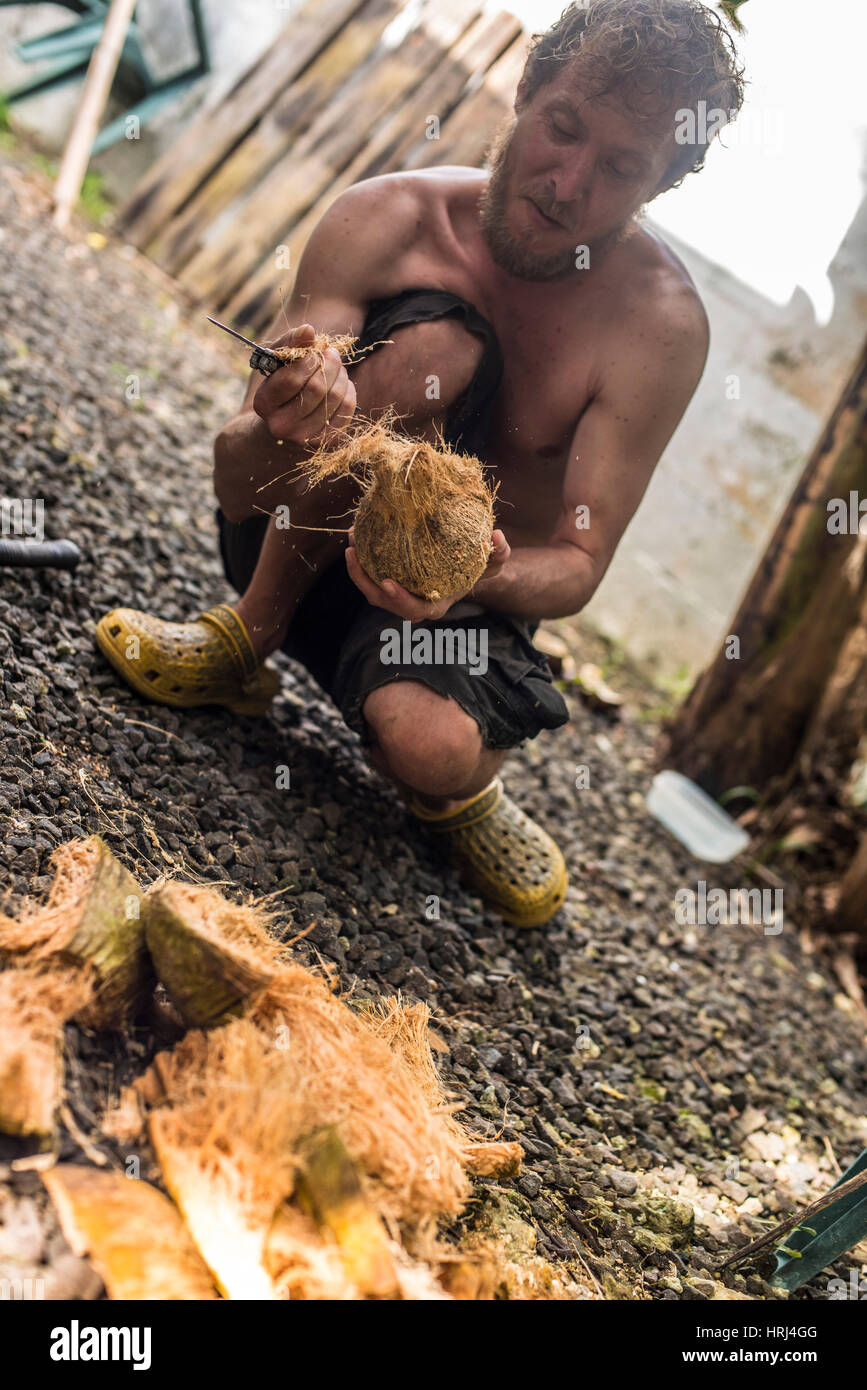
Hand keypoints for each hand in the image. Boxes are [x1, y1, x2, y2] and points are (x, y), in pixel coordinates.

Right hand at [252, 323, 355, 447]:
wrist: (279, 433)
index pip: (292, 379)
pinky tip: (343, 385)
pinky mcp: (325, 443)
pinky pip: (346, 411)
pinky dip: (349, 392)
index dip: (309, 360)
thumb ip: (289, 343)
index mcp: (264, 404)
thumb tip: (308, 329)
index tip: (315, 351)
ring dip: (341, 376)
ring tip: (338, 368)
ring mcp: (304, 438)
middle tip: (332, 355)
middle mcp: (282, 425)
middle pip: (317, 388)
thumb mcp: (276, 365)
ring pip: (334, 398)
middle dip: (329, 365)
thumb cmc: (278, 390)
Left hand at [345, 528, 508, 620]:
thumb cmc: (479, 566)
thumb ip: (499, 552)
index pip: (415, 609)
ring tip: (350, 540)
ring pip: (371, 589)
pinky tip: (357, 532)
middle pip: (382, 601)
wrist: (466, 567)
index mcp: (434, 605)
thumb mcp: (494, 561)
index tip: (387, 582)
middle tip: (354, 554)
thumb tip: (497, 537)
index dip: (400, 600)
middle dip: (364, 581)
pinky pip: (371, 574)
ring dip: (356, 568)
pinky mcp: (389, 580)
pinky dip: (362, 557)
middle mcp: (413, 603)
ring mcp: (399, 594)